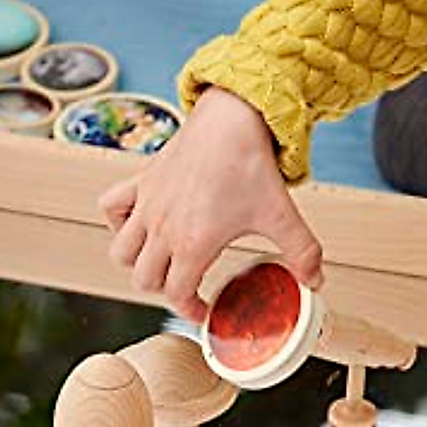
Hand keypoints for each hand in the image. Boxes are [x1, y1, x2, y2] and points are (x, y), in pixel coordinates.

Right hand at [98, 86, 322, 321]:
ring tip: (158, 258)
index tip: (203, 309)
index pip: (176, 294)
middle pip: (143, 280)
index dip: (190, 309)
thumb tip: (315, 281)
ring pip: (120, 252)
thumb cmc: (250, 163)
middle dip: (163, 288)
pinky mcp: (141, 182)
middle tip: (185, 282)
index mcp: (192, 243)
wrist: (232, 117)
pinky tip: (138, 222)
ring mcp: (147, 205)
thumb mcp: (282, 214)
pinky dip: (118, 219)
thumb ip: (302, 252)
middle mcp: (162, 228)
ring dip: (136, 261)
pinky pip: (111, 207)